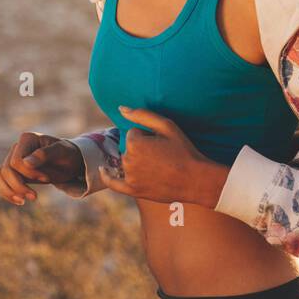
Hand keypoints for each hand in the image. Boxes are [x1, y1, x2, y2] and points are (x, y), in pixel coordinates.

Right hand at [0, 131, 85, 204]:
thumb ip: (45, 154)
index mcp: (28, 139)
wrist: (69, 162)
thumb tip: (26, 162)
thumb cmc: (67, 155)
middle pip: (6, 170)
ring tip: (24, 201)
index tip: (46, 179)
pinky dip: (6, 192)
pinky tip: (20, 201)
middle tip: (35, 196)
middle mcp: (17, 147)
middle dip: (19, 185)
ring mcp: (13, 159)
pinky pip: (0, 181)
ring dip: (10, 191)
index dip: (29, 174)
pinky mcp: (12, 171)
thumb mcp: (62, 152)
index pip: (17, 161)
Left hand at [102, 106, 228, 206]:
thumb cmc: (183, 150)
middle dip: (142, 149)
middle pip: (129, 148)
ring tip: (158, 167)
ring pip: (127, 162)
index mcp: (134, 143)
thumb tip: (121, 108)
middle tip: (162, 156)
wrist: (195, 180)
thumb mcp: (167, 126)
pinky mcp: (132, 190)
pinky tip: (102, 170)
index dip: (148, 137)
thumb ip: (142, 114)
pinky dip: (107, 177)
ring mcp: (129, 177)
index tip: (162, 144)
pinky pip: (113, 183)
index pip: (134, 133)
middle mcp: (128, 160)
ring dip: (137, 161)